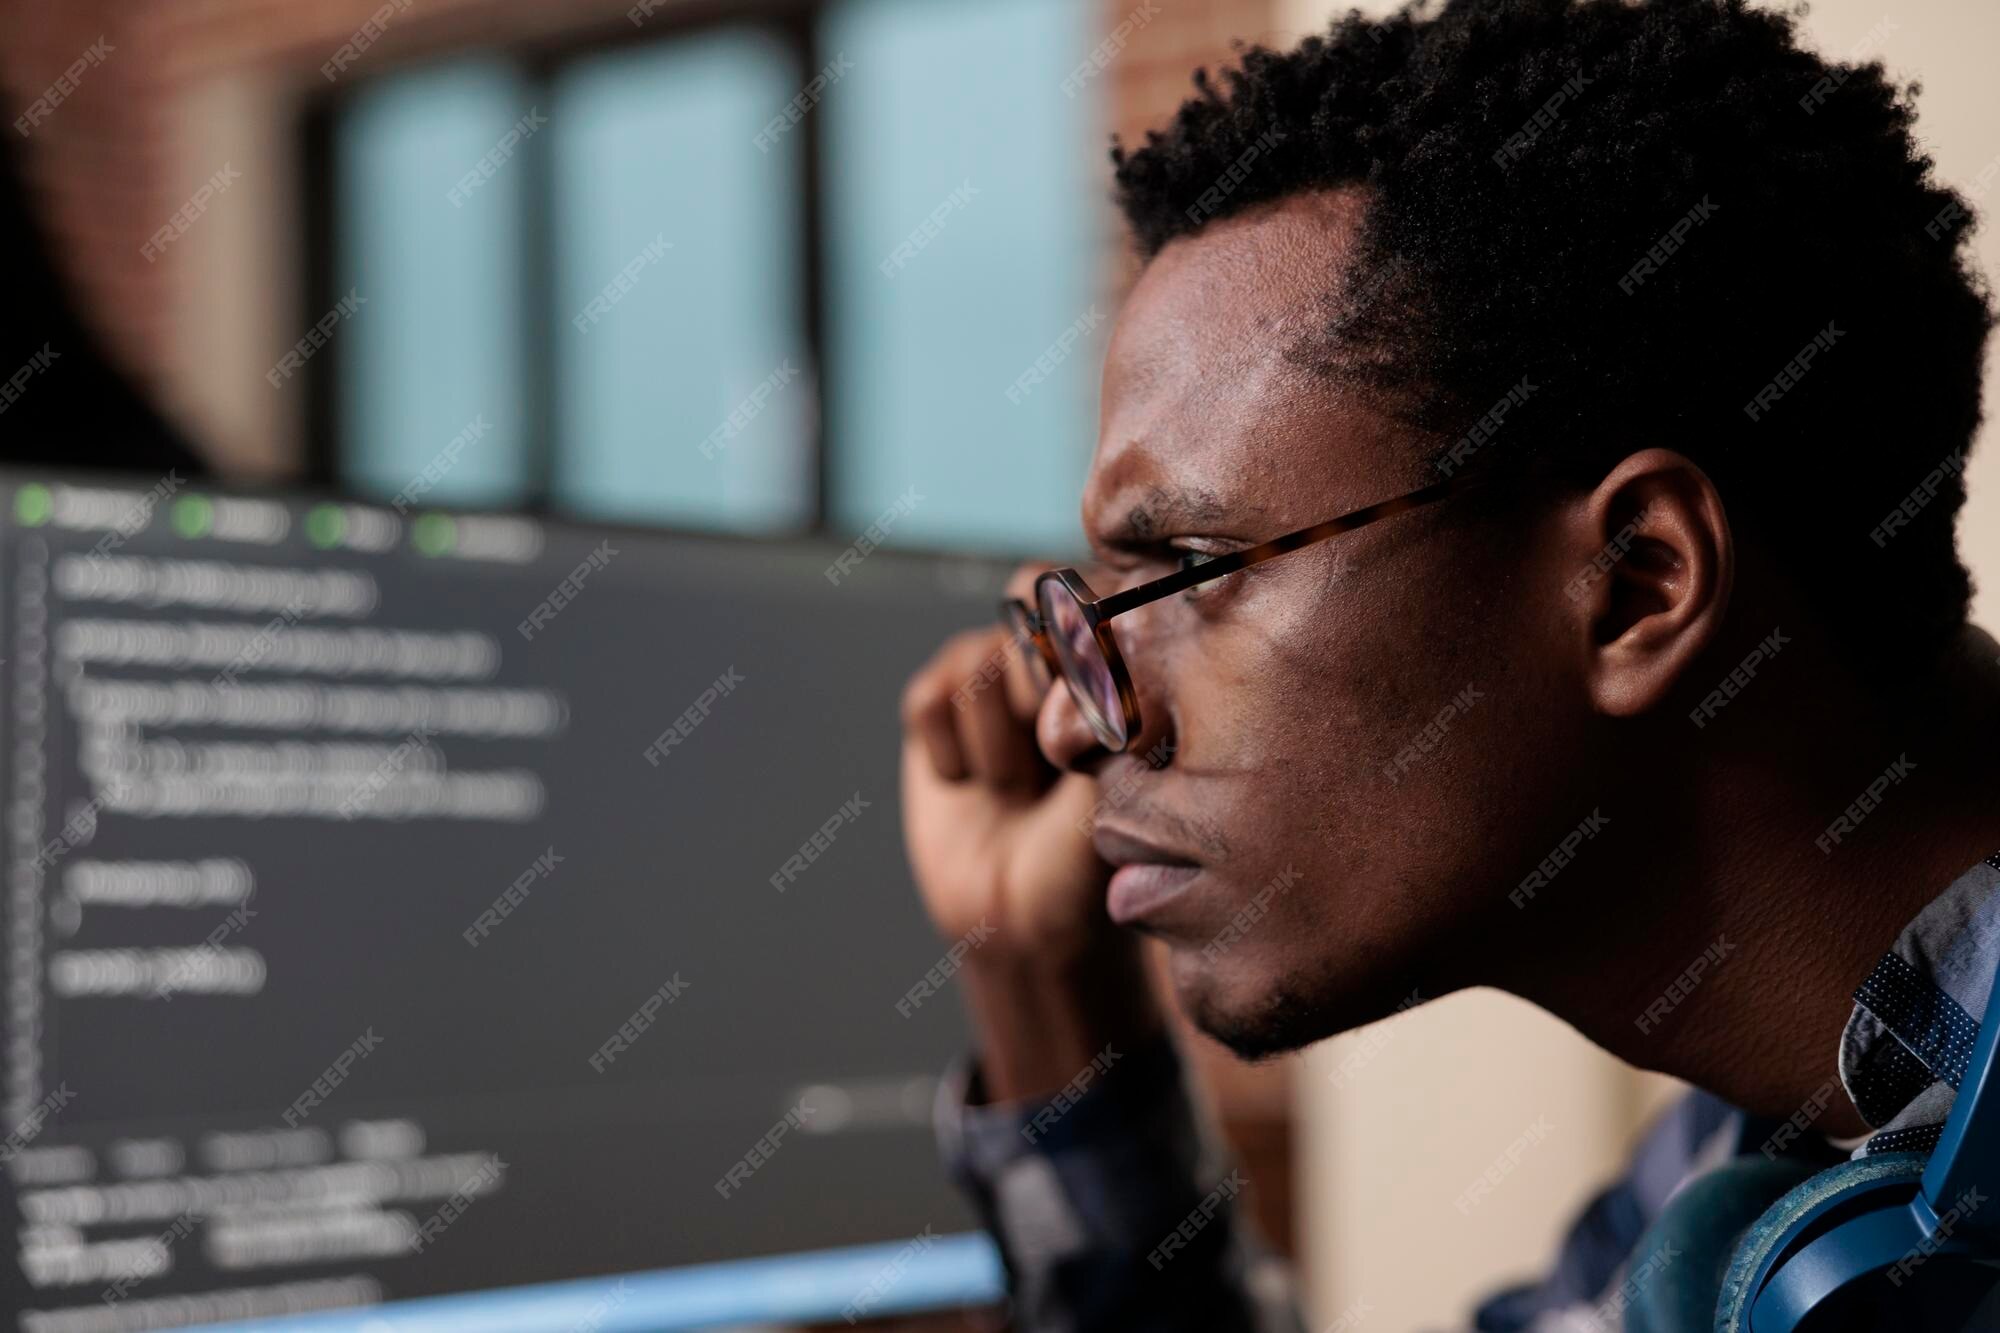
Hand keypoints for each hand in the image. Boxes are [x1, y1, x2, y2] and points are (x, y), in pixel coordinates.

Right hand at [899, 565, 1163, 1101]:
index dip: (1092, 638)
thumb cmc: (1092, 855)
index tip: (1098, 707)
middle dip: (1040, 678)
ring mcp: (995, 674)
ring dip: (999, 743)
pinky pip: (929, 698)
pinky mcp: (937, 707)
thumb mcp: (1121, 778)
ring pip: (978, 660)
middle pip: (1032, 589)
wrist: (1025, 922)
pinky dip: (949, 755)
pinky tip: (973, 789)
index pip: (1105, 587)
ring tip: (1020, 791)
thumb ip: (1111, 700)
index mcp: (1121, 654)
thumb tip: (1097, 633)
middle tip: (1057, 753)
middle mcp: (1059, 650)